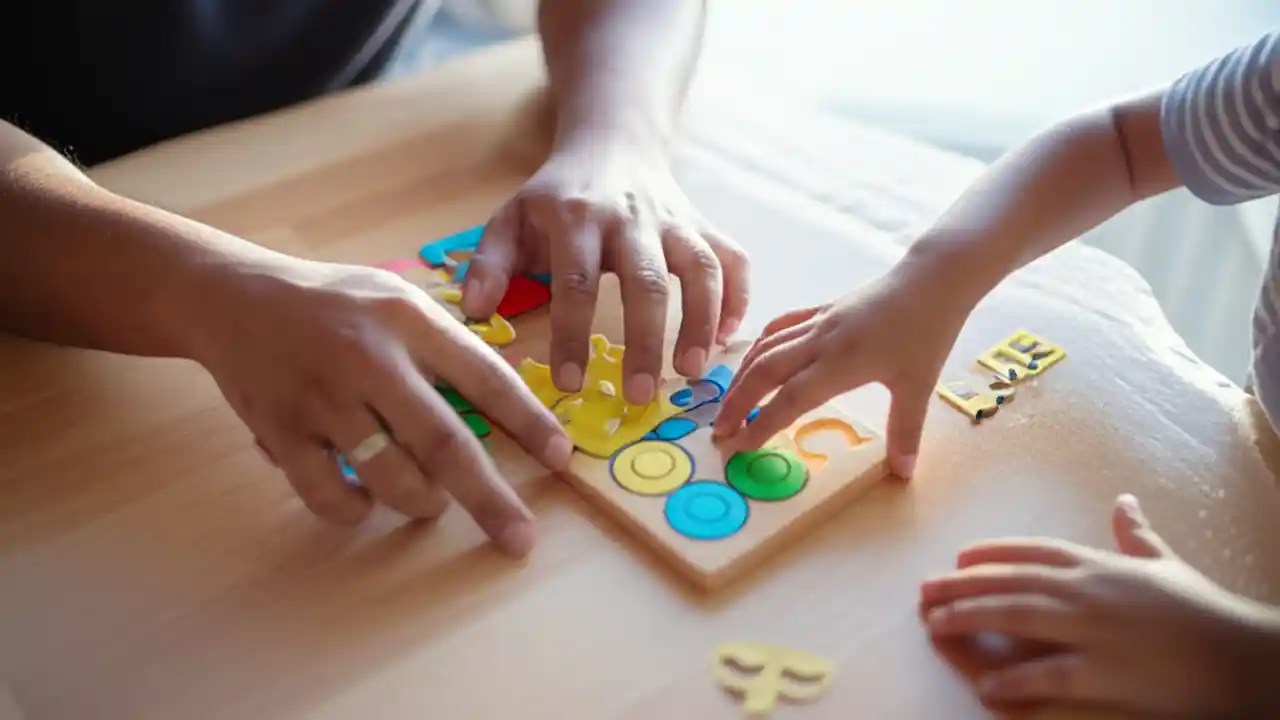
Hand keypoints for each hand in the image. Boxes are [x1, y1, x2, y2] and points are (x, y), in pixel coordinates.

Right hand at [192, 256, 573, 555]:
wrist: (231, 297)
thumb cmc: (332, 302)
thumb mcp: (396, 299)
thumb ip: (445, 346)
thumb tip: (504, 405)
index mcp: (408, 319)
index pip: (484, 375)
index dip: (527, 421)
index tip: (560, 458)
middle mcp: (369, 358)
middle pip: (442, 442)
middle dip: (489, 497)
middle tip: (520, 538)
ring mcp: (322, 397)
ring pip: (391, 477)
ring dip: (422, 503)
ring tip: (430, 501)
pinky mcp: (281, 430)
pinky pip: (331, 496)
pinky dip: (357, 510)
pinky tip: (365, 500)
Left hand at [460, 141, 749, 404]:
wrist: (612, 143)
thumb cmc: (557, 196)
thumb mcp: (512, 218)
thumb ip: (489, 263)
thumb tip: (474, 314)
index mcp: (577, 218)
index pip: (576, 282)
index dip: (573, 335)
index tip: (570, 384)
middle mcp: (631, 216)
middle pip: (646, 280)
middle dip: (646, 340)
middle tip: (641, 395)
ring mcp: (675, 219)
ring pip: (700, 267)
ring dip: (701, 320)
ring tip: (693, 371)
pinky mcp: (704, 224)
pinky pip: (733, 258)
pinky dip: (739, 297)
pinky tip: (726, 337)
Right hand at [713, 259, 967, 479]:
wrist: (933, 278)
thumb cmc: (927, 330)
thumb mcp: (920, 385)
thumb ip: (905, 430)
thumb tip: (904, 475)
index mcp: (842, 363)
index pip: (790, 399)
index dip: (761, 424)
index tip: (739, 446)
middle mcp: (821, 342)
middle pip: (764, 372)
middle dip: (737, 403)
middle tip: (718, 432)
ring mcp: (817, 322)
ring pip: (765, 348)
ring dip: (740, 377)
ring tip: (727, 404)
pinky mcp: (820, 310)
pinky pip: (779, 328)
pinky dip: (758, 346)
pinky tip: (751, 360)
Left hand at [920, 494, 1279, 716]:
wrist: (1243, 654)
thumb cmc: (1202, 609)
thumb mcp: (1165, 562)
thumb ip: (1136, 534)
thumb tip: (1124, 500)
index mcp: (1098, 563)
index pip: (1030, 551)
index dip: (990, 553)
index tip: (957, 557)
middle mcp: (1086, 589)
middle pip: (1009, 582)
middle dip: (961, 585)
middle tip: (923, 593)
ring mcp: (1092, 629)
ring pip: (1017, 617)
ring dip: (970, 618)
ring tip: (935, 625)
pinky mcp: (1104, 672)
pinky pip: (1050, 674)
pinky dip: (1016, 680)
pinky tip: (985, 687)